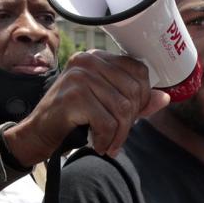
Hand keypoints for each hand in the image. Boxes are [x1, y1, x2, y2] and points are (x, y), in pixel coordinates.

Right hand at [3, 51, 169, 165]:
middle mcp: (88, 60)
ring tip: (108, 144)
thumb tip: (165, 98)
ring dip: (119, 135)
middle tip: (117, 137)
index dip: (142, 98)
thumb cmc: (74, 119)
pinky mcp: (74, 96)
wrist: (38, 133)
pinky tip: (98, 145)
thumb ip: (136, 102)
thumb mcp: (108, 107)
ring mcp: (80, 76)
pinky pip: (107, 122)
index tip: (130, 117)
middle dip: (130, 122)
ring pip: (122, 110)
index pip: (139, 72)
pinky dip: (107, 140)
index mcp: (98, 57)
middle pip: (133, 92)